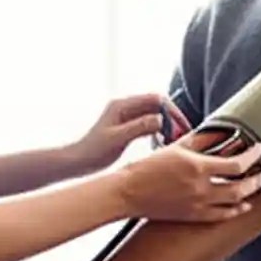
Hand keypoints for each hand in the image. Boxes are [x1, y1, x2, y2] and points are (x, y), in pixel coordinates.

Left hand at [73, 94, 188, 171]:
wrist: (77, 162)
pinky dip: (158, 131)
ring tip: (175, 139)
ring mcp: (125, 117)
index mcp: (122, 105)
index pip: (155, 98)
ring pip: (153, 114)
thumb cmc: (93, 151)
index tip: (180, 125)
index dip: (171, 110)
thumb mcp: (117, 139)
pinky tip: (162, 143)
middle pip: (156, 105)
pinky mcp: (126, 127)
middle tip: (183, 133)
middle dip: (171, 117)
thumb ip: (139, 127)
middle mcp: (124, 107)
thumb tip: (160, 120)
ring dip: (166, 124)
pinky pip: (148, 124)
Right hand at [116, 141, 260, 221]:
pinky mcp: (192, 216)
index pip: (237, 164)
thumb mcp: (176, 146)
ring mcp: (198, 205)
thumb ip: (201, 140)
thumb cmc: (149, 166)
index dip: (254, 156)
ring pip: (234, 202)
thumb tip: (223, 133)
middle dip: (258, 178)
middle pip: (241, 186)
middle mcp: (201, 189)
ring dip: (250, 193)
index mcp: (197, 167)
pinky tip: (242, 206)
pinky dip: (235, 211)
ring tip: (258, 185)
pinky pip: (221, 216)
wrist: (129, 192)